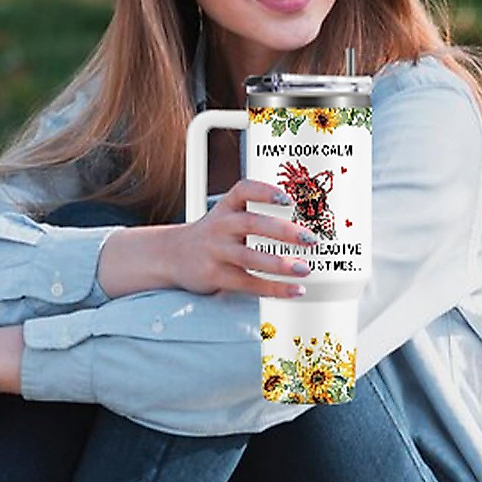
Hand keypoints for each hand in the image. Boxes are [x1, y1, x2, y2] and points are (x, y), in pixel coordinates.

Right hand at [98, 180, 320, 299]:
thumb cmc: (212, 236)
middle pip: (252, 224)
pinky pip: (248, 283)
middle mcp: (220, 226)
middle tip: (310, 238)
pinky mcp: (215, 276)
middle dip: (283, 231)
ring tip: (304, 268)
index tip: (287, 198)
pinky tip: (294, 289)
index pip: (244, 191)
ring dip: (279, 264)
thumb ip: (256, 215)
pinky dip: (274, 288)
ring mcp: (216, 252)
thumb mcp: (227, 216)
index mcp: (226, 207)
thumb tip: (303, 228)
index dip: (265, 192)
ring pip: (249, 257)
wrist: (171, 255)